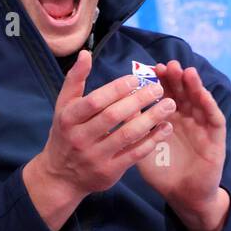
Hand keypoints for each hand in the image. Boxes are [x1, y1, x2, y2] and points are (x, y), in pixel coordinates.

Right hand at [22, 50, 174, 230]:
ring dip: (151, 118)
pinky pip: (135, 154)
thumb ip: (75, 80)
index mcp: (68, 118)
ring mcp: (95, 156)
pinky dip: (152, 140)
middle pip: (113, 116)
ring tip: (169, 105)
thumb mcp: (63, 107)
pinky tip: (165, 128)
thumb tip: (85, 54)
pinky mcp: (109, 172)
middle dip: (139, 101)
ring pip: (128, 135)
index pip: (94, 101)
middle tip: (159, 89)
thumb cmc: (66, 133)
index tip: (136, 79)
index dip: (116, 89)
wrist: (60, 175)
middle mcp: (79, 138)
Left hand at [135, 60, 228, 230]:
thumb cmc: (162, 171)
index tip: (149, 69)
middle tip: (166, 65)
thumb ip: (133, 129)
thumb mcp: (142, 147)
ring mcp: (202, 128)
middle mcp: (187, 119)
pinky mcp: (216, 139)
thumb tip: (115, 108)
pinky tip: (201, 94)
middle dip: (175, 78)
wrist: (183, 195)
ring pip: (199, 101)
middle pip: (182, 93)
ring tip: (185, 71)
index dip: (158, 82)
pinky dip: (208, 105)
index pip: (165, 95)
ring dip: (193, 86)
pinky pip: (214, 119)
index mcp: (169, 119)